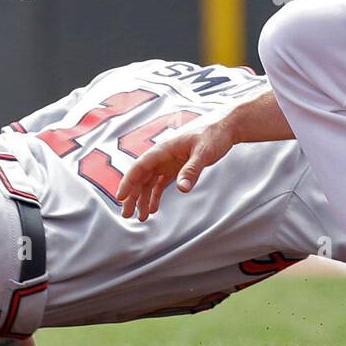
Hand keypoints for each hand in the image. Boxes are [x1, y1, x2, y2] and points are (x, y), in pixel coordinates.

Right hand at [118, 121, 234, 222]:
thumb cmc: (213, 135)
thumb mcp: (204, 152)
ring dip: (143, 199)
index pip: (140, 166)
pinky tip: (153, 208)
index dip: (128, 181)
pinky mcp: (176, 167)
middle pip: (141, 177)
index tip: (121, 197)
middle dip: (132, 196)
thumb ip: (192, 170)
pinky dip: (155, 196)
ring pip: (149, 182)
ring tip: (140, 217)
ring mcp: (168, 162)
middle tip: (127, 214)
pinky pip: (160, 183)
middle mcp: (162, 156)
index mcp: (164, 149)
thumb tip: (181, 189)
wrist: (224, 128)